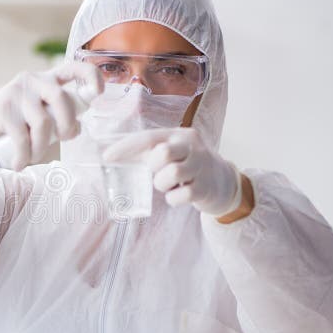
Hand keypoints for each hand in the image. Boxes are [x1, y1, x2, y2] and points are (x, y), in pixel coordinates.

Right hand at [0, 62, 102, 170]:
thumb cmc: (12, 122)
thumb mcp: (36, 114)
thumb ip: (57, 116)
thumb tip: (76, 129)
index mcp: (47, 79)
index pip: (74, 69)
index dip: (91, 77)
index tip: (98, 94)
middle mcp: (33, 80)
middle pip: (61, 99)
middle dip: (67, 125)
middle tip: (63, 140)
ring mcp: (16, 92)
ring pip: (42, 123)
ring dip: (40, 148)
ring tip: (31, 157)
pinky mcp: (3, 109)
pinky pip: (23, 138)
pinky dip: (24, 156)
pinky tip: (19, 164)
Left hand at [103, 127, 244, 216]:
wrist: (224, 183)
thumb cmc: (188, 166)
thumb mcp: (174, 153)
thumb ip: (149, 152)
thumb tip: (113, 158)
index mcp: (179, 134)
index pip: (148, 137)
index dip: (126, 147)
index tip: (107, 157)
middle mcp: (192, 146)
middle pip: (163, 152)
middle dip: (153, 166)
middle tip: (156, 172)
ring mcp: (201, 166)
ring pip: (172, 173)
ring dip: (162, 184)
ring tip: (168, 185)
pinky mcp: (206, 187)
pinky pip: (182, 195)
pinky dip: (173, 198)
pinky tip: (177, 195)